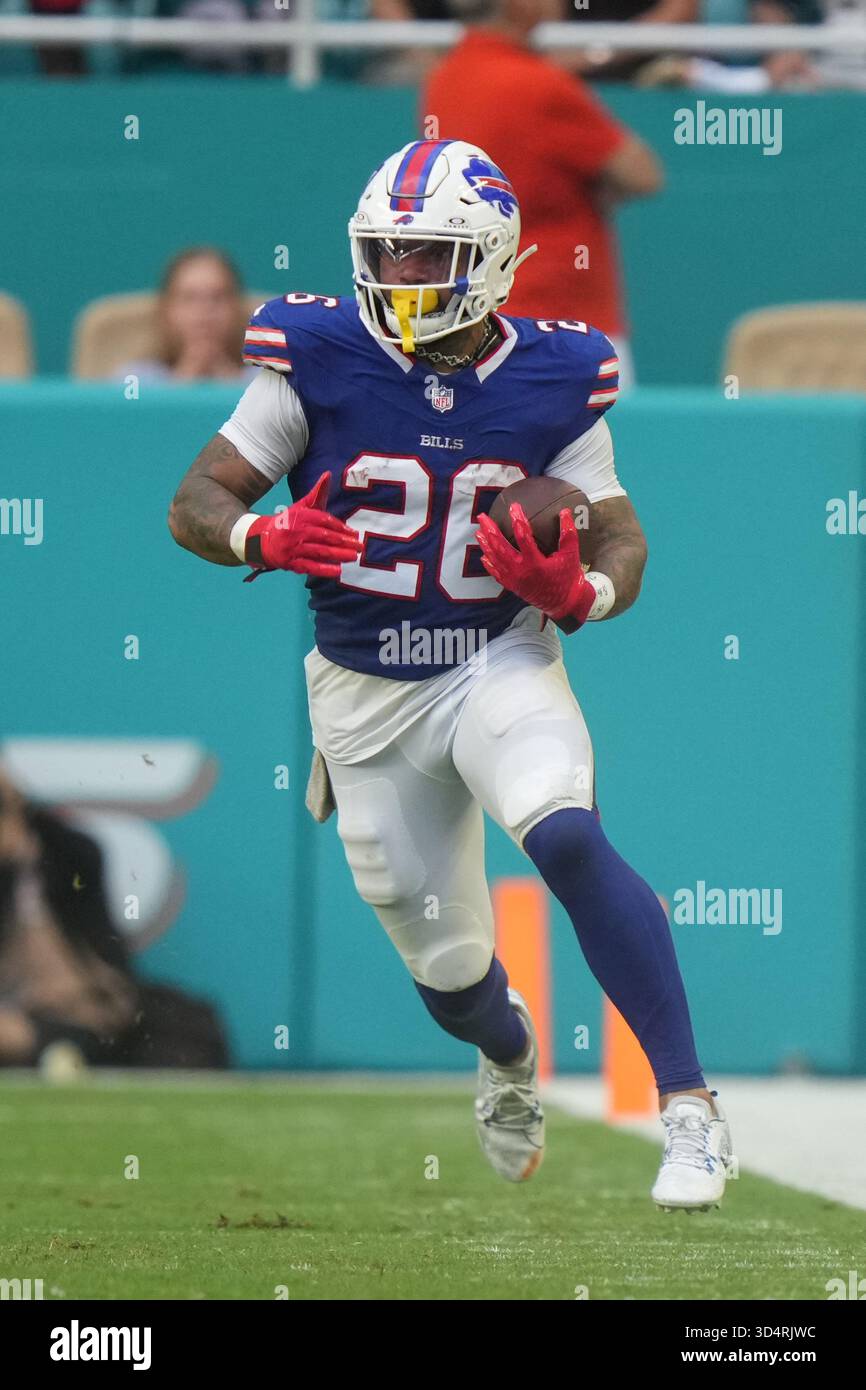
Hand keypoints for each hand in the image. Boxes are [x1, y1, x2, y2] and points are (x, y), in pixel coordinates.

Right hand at [245, 472, 362, 579]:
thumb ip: (317, 493)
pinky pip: (309, 566)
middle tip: (360, 547)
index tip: (354, 534)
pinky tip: (337, 571)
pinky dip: (323, 570)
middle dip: (344, 542)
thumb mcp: (301, 506)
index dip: (340, 527)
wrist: (263, 539)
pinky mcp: (291, 563)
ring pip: (319, 552)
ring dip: (338, 555)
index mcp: (301, 516)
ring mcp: (293, 548)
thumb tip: (328, 474)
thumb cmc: (288, 522)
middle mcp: (297, 531)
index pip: (324, 521)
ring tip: (353, 557)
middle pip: (324, 537)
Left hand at [476, 504, 597, 624]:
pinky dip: (489, 564)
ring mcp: (514, 580)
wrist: (564, 603)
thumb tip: (565, 512)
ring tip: (479, 531)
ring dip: (485, 544)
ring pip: (495, 559)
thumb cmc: (568, 578)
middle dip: (490, 530)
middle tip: (483, 517)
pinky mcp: (512, 586)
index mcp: (535, 563)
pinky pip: (496, 574)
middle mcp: (521, 571)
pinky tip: (484, 555)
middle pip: (500, 547)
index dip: (517, 519)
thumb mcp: (571, 554)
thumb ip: (568, 533)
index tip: (514, 507)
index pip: (523, 536)